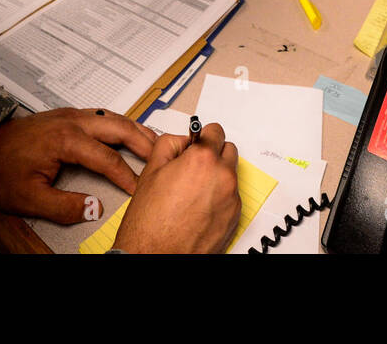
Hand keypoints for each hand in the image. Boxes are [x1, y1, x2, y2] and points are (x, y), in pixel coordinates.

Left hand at [0, 109, 156, 221]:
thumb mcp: (28, 197)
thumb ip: (63, 206)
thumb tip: (94, 209)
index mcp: (66, 140)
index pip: (107, 158)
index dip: (126, 175)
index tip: (139, 189)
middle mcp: (72, 122)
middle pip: (118, 126)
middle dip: (143, 140)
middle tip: (162, 154)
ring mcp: (69, 115)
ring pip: (111, 116)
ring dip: (134, 128)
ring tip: (152, 142)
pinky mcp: (64, 115)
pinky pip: (101, 115)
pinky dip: (119, 122)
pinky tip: (124, 131)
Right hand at [113, 122, 239, 252]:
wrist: (156, 255)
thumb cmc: (150, 222)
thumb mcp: (151, 170)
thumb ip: (170, 144)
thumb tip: (183, 140)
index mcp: (202, 160)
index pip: (215, 131)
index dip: (203, 136)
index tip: (197, 143)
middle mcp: (222, 177)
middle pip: (228, 150)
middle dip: (213, 154)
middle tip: (194, 166)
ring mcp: (231, 198)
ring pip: (230, 174)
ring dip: (217, 176)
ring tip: (192, 192)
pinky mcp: (235, 217)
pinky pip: (231, 197)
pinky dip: (219, 197)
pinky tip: (199, 208)